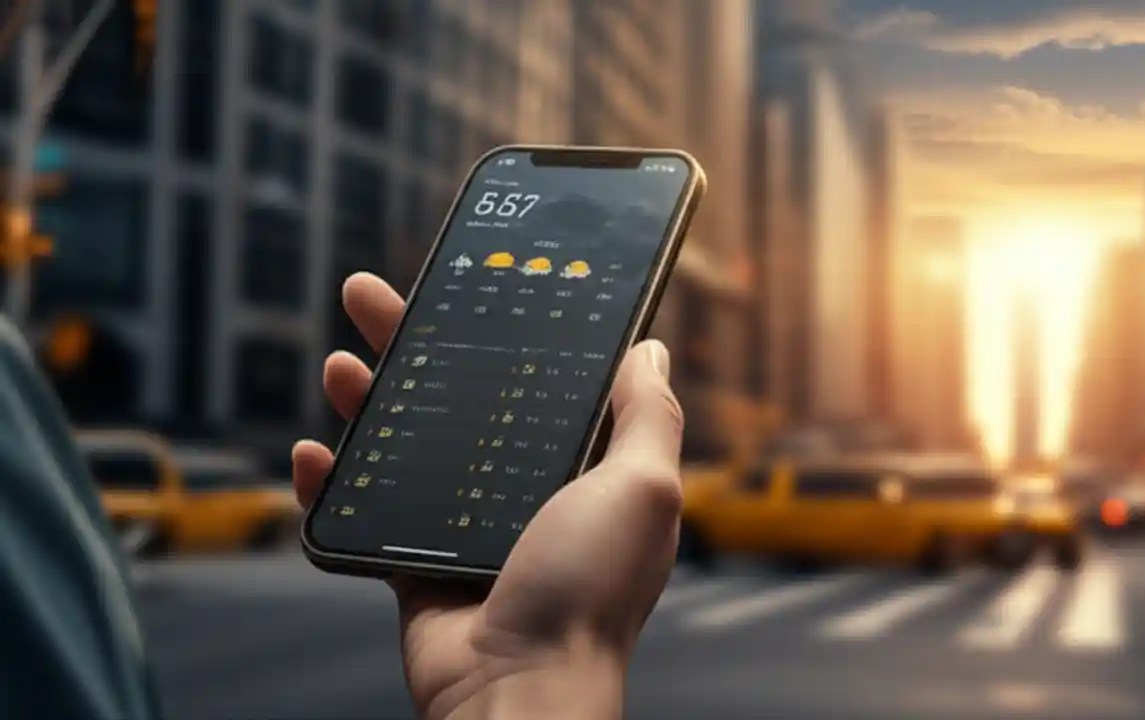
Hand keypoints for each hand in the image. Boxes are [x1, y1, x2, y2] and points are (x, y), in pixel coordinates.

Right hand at [292, 273, 684, 719]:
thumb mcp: (642, 488)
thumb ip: (648, 416)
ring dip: (371, 401)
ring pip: (409, 445)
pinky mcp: (418, 563)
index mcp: (582, 468)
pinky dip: (334, 485)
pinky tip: (315, 455)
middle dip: (415, 346)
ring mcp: (467, 525)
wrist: (517, 689)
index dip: (503, 332)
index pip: (537, 380)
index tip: (470, 288)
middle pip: (461, 398)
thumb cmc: (587, 595)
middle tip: (371, 298)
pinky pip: (368, 511)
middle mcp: (525, 490)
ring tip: (342, 364)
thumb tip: (649, 350)